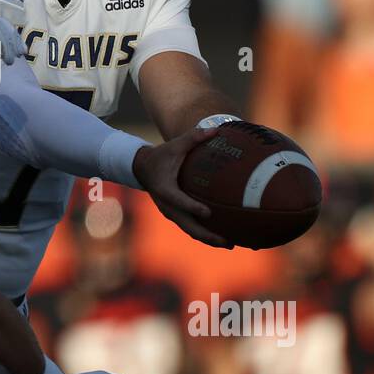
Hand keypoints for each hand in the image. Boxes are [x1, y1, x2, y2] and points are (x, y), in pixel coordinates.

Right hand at [132, 127, 231, 247]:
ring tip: (230, 244)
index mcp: (164, 189)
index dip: (192, 207)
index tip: (207, 212)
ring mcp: (171, 212)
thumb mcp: (174, 145)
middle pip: (187, 225)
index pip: (178, 200)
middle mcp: (167, 205)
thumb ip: (194, 137)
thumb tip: (216, 129)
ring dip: (208, 239)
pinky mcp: (176, 215)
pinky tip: (223, 237)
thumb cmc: (162, 155)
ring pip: (190, 230)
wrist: (143, 168)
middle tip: (227, 241)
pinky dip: (205, 234)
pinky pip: (191, 227)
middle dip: (207, 235)